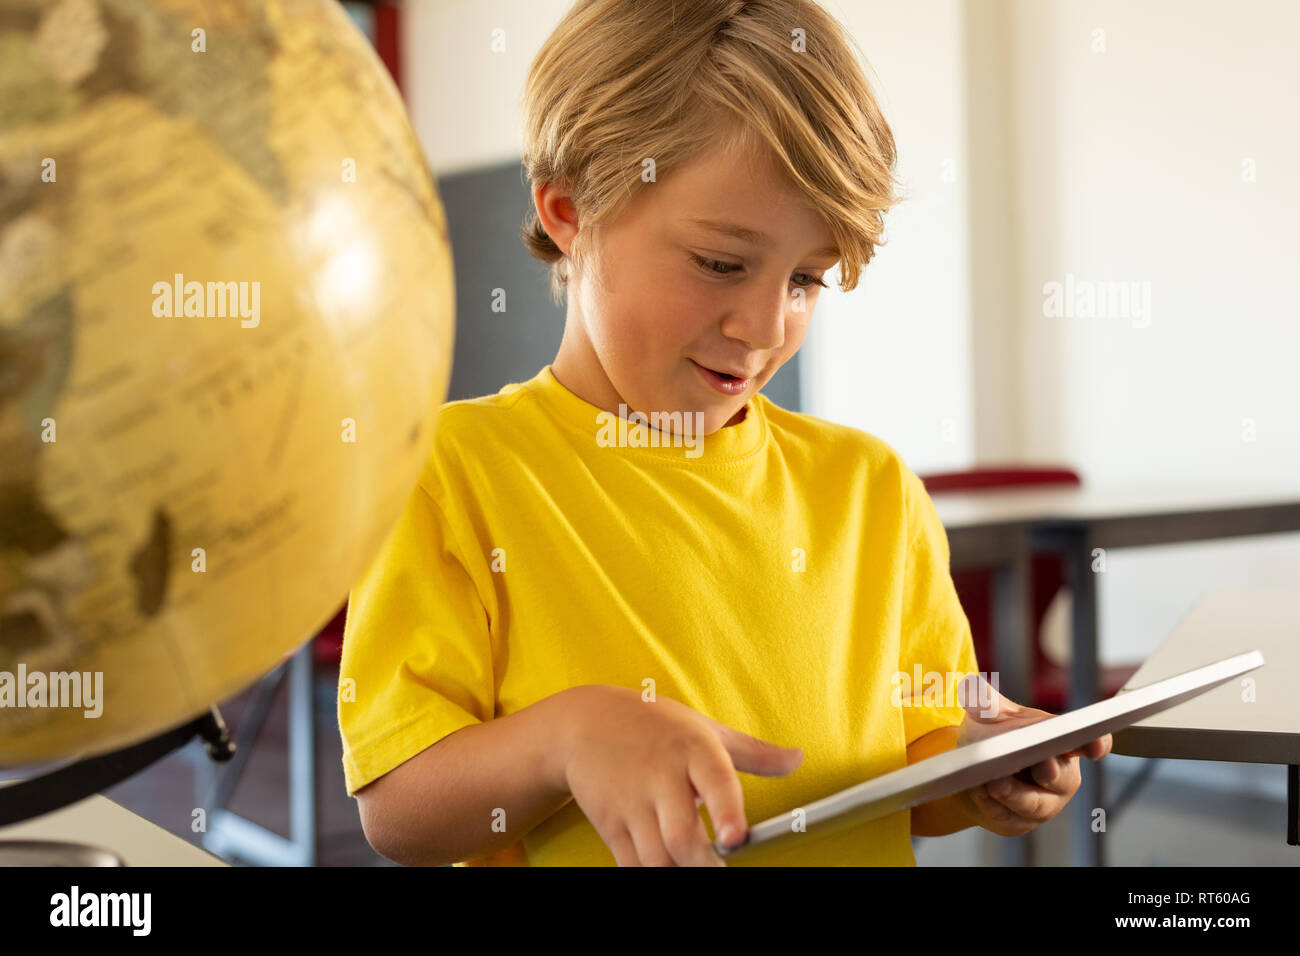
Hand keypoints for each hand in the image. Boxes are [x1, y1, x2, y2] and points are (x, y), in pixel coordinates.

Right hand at [558, 685, 803, 865]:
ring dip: (680, 874)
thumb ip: (754, 752)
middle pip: (682, 836)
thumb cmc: (655, 725)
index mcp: (692, 749)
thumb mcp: (704, 728)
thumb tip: (797, 759)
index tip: (736, 838)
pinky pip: (632, 865)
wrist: (582, 724)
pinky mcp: (610, 824)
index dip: (726, 811)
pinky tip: (668, 868)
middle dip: (705, 866)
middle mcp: (660, 777)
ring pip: (657, 858)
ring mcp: (632, 803)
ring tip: (698, 870)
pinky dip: (653, 875)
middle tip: (722, 871)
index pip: (714, 779)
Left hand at [950, 674, 1111, 836]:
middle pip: (1063, 779)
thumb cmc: (991, 739)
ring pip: (1035, 804)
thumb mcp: (988, 716)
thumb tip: (971, 686)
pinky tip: (979, 792)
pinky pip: (1009, 817)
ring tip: (995, 783)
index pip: (1088, 743)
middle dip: (1051, 773)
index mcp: (1061, 743)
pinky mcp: (1020, 822)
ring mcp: (1043, 802)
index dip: (1096, 744)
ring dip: (1015, 794)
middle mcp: (1059, 776)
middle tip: (1042, 767)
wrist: (969, 772)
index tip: (1095, 745)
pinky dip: (992, 805)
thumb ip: (985, 702)